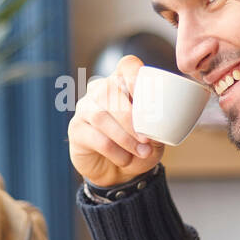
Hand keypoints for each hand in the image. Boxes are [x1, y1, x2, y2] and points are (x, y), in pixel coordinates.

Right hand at [68, 54, 165, 187]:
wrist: (118, 174)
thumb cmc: (137, 147)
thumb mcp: (155, 138)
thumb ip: (159, 127)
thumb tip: (162, 124)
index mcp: (124, 84)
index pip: (126, 66)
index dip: (135, 74)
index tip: (148, 94)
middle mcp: (100, 91)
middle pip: (110, 91)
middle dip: (130, 118)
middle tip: (147, 139)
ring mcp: (85, 108)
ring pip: (101, 116)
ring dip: (124, 137)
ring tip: (141, 152)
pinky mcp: (76, 129)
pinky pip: (95, 137)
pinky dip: (115, 151)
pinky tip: (125, 159)